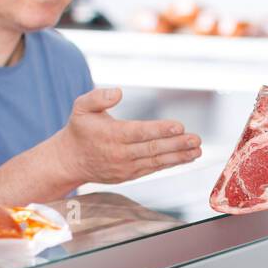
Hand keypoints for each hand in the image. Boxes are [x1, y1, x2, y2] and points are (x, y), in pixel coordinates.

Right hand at [50, 87, 202, 186]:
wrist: (70, 160)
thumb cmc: (80, 130)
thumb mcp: (81, 108)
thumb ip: (97, 97)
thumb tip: (117, 92)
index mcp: (111, 135)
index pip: (140, 132)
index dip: (160, 130)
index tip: (179, 126)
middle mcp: (121, 153)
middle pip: (153, 149)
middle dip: (177, 144)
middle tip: (196, 139)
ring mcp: (126, 167)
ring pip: (156, 162)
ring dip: (179, 156)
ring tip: (197, 150)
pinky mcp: (130, 175)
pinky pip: (154, 169)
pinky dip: (171, 163)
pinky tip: (186, 157)